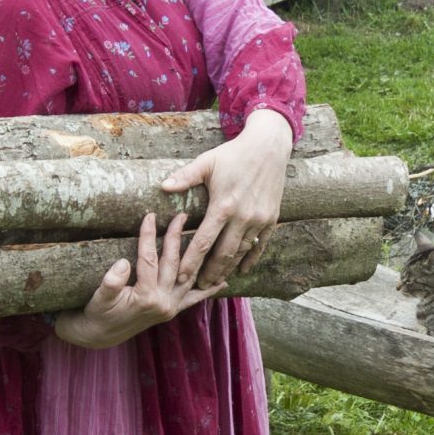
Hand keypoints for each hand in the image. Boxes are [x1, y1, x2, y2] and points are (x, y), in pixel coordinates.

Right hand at [54, 213, 219, 348]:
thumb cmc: (97, 313)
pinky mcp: (171, 311)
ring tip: (202, 232)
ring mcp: (170, 307)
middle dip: (176, 237)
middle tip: (181, 215)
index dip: (148, 236)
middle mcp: (163, 303)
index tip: (149, 215)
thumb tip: (123, 263)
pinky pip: (193, 299)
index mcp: (145, 297)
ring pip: (187, 276)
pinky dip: (207, 291)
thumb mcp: (99, 297)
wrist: (99, 336)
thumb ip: (111, 282)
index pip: (149, 259)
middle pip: (173, 263)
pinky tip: (222, 281)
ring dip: (195, 255)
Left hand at [159, 107, 290, 289]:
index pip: (203, 242)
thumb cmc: (233, 154)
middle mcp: (242, 216)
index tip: (180, 278)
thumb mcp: (207, 162)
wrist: (269, 147)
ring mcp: (259, 219)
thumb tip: (162, 187)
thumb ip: (185, 177)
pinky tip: (241, 270)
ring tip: (215, 281)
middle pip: (223, 254)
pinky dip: (250, 259)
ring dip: (227, 268)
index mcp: (223, 206)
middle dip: (209, 273)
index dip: (191, 263)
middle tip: (197, 287)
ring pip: (241, 252)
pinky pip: (260, 245)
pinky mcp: (271, 219)